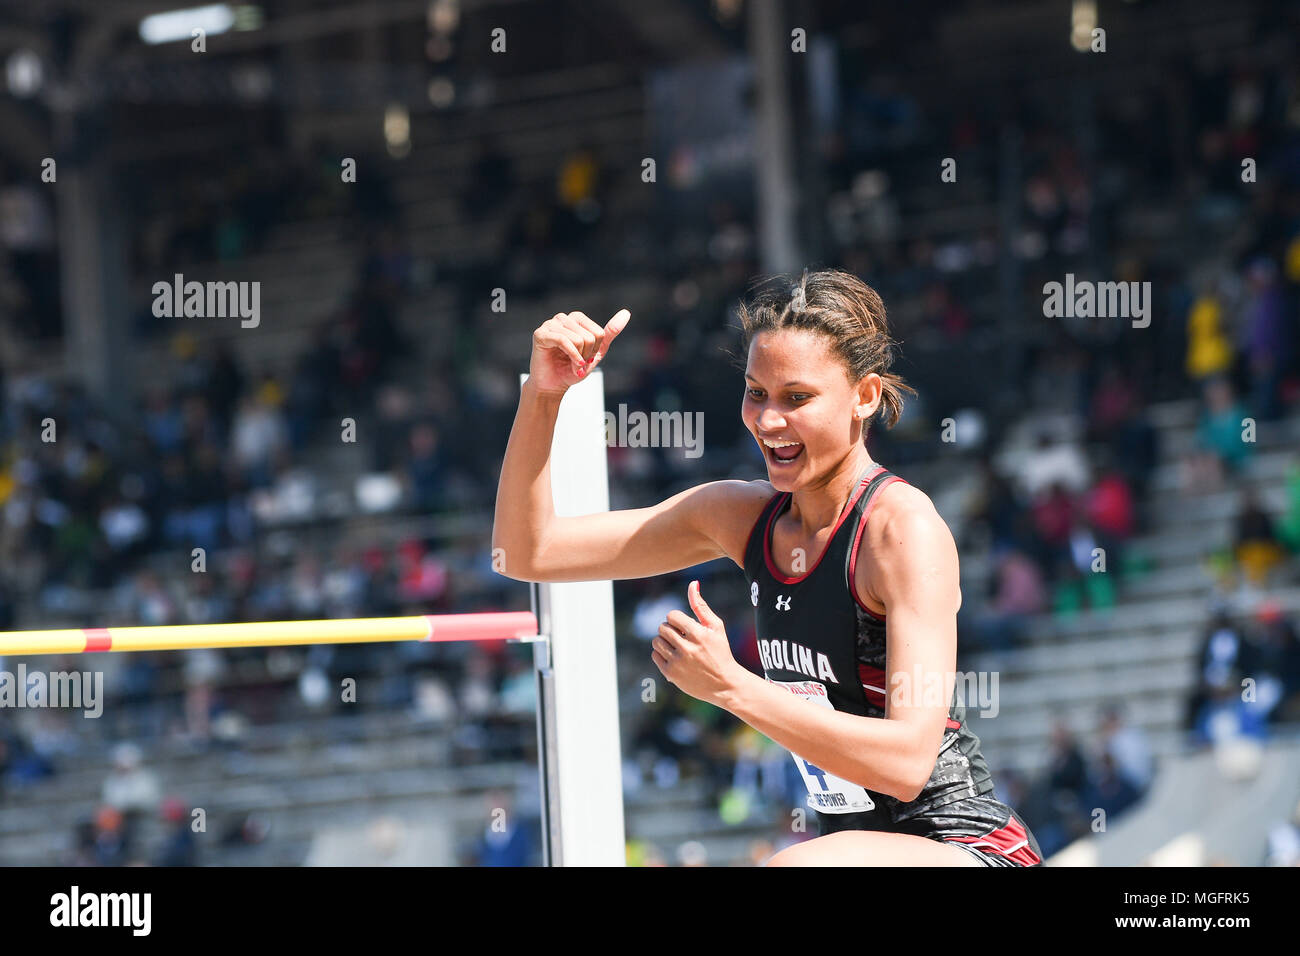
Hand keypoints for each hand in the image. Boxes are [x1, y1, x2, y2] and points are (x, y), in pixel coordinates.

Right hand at [528, 309, 629, 396]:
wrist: (553, 386)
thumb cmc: (572, 369)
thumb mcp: (596, 352)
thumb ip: (610, 332)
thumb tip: (626, 312)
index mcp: (576, 318)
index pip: (599, 332)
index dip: (595, 350)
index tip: (585, 357)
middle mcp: (563, 318)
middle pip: (590, 336)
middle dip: (587, 355)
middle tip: (577, 362)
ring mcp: (550, 324)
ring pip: (578, 339)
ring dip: (578, 358)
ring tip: (571, 364)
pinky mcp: (540, 334)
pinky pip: (563, 341)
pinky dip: (572, 356)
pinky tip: (572, 364)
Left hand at [651, 580, 742, 705]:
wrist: (724, 684)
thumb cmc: (721, 651)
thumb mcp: (716, 627)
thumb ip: (701, 605)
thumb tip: (692, 583)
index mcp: (699, 634)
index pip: (672, 616)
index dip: (676, 619)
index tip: (683, 626)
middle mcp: (687, 648)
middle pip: (662, 628)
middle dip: (669, 629)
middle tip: (680, 636)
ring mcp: (678, 663)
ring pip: (656, 641)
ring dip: (664, 641)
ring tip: (676, 645)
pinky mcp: (671, 674)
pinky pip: (655, 656)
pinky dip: (661, 654)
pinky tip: (674, 656)